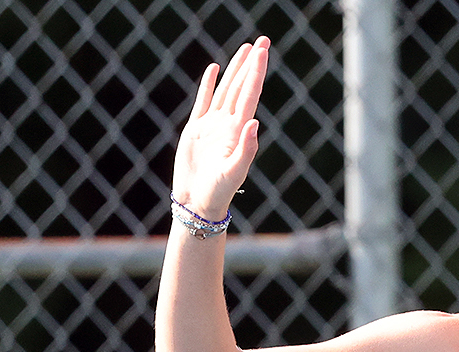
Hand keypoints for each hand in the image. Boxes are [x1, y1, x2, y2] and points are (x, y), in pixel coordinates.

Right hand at [171, 37, 268, 219]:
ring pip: (226, 90)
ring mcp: (212, 125)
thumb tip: (254, 122)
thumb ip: (246, 149)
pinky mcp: (196, 130)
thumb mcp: (234, 172)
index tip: (263, 51)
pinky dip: (209, 85)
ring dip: (235, 70)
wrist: (197, 203)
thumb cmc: (218, 192)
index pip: (250, 94)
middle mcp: (228, 124)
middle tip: (262, 41)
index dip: (256, 72)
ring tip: (245, 49)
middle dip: (251, 64)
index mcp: (239, 131)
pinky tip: (214, 69)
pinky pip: (204, 101)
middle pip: (241, 86)